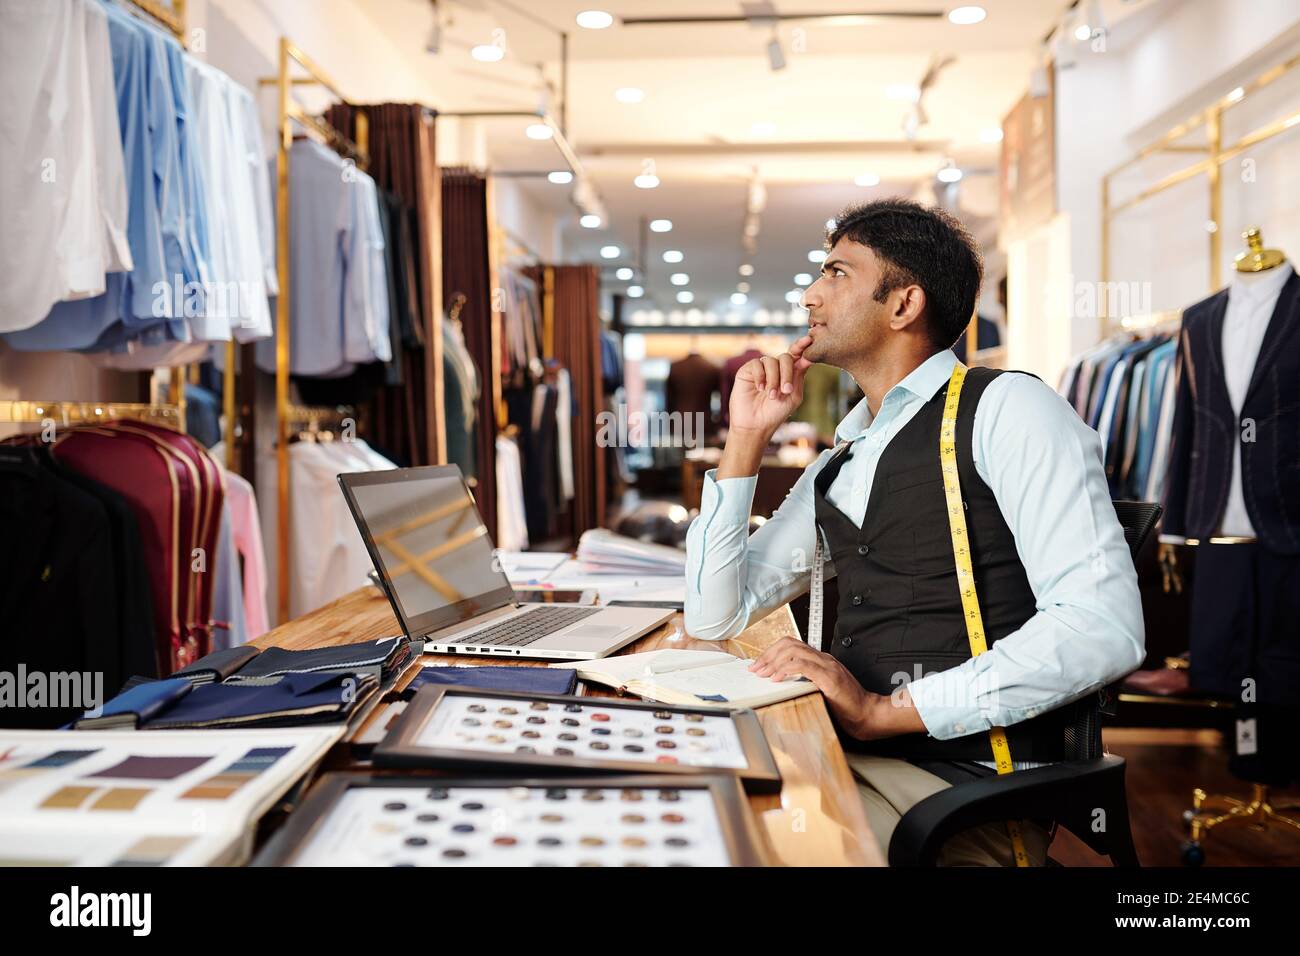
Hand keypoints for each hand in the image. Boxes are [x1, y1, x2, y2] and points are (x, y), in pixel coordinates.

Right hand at [727, 336, 813, 436]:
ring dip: (774, 379)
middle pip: (786, 357)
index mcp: (789, 373)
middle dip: (787, 373)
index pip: (796, 355)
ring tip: (771, 395)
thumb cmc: (775, 413)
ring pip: (772, 361)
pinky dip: (760, 376)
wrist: (755, 425)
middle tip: (786, 390)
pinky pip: (757, 364)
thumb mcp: (793, 395)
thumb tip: (806, 358)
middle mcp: (776, 368)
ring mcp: (761, 369)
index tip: (808, 340)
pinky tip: (759, 389)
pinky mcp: (747, 371)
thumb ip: (799, 376)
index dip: (802, 346)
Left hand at [748, 636, 875, 737]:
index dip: (772, 652)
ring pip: (793, 651)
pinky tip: (777, 679)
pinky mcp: (829, 678)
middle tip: (756, 669)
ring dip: (773, 661)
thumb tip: (782, 685)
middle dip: (768, 655)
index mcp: (821, 661)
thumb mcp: (822, 690)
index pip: (792, 645)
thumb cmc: (847, 706)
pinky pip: (802, 666)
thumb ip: (806, 683)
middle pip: (789, 644)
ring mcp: (827, 666)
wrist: (868, 714)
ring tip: (763, 674)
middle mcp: (823, 659)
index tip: (759, 665)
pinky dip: (785, 670)